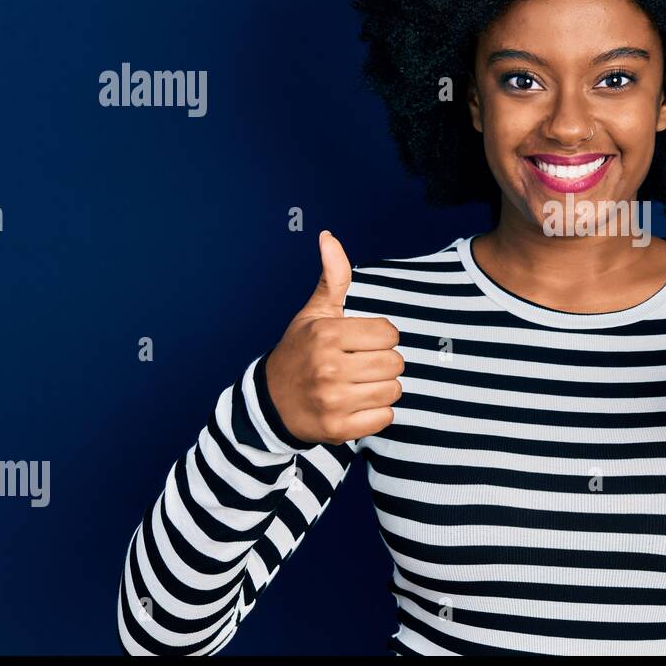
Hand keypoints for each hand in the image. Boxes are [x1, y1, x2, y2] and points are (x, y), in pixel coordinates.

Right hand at [264, 230, 403, 444]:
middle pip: (395, 363)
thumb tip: (329, 236)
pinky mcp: (338, 428)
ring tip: (361, 384)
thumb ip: (333, 277)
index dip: (382, 337)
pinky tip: (358, 405)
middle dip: (385, 363)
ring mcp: (333, 400)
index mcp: (326, 335)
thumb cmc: (300, 351)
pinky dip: (377, 413)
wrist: (270, 402)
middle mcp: (328, 368)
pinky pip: (385, 417)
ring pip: (394, 390)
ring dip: (383, 388)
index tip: (364, 342)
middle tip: (363, 365)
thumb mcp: (314, 313)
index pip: (389, 333)